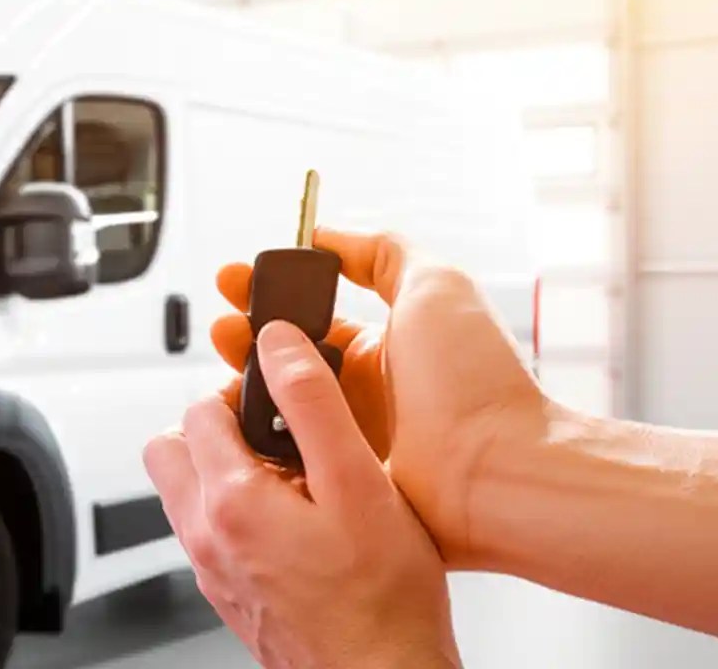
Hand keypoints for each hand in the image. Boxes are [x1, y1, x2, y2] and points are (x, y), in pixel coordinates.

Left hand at [144, 321, 460, 668]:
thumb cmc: (382, 600)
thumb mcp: (359, 482)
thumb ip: (313, 404)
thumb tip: (280, 345)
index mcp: (231, 503)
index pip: (198, 409)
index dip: (243, 390)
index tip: (284, 399)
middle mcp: (208, 539)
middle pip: (172, 450)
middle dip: (215, 427)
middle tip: (275, 434)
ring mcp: (215, 572)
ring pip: (189, 493)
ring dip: (226, 469)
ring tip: (294, 477)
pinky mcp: (231, 595)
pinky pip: (212, 532)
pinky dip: (238, 512)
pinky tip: (296, 521)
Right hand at [209, 228, 547, 566]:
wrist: (495, 473)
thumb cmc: (476, 381)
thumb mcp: (435, 283)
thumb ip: (381, 251)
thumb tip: (326, 237)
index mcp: (384, 345)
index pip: (310, 312)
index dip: (269, 292)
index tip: (235, 280)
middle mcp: (363, 391)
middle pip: (283, 358)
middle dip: (244, 335)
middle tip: (221, 326)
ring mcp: (349, 437)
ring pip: (277, 405)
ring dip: (244, 384)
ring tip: (226, 368)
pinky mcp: (339, 481)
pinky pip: (285, 456)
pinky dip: (258, 438)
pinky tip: (238, 422)